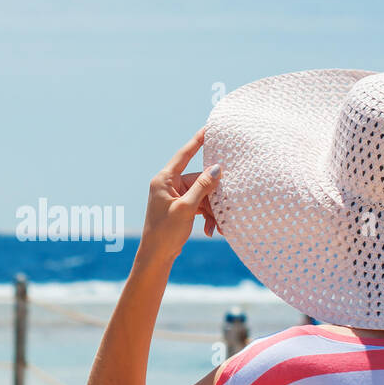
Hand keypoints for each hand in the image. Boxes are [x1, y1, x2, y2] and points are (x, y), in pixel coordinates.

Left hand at [139, 128, 220, 263]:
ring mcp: (175, 196)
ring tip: (218, 226)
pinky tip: (211, 230)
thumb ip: (202, 187)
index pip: (184, 154)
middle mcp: (169, 185)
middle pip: (199, 180)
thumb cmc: (165, 233)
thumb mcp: (186, 208)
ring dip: (212, 210)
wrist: (156, 257)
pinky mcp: (181, 207)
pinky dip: (207, 217)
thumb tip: (217, 168)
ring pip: (203, 195)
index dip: (198, 140)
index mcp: (164, 179)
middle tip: (227, 203)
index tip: (209, 128)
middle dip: (213, 195)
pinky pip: (200, 206)